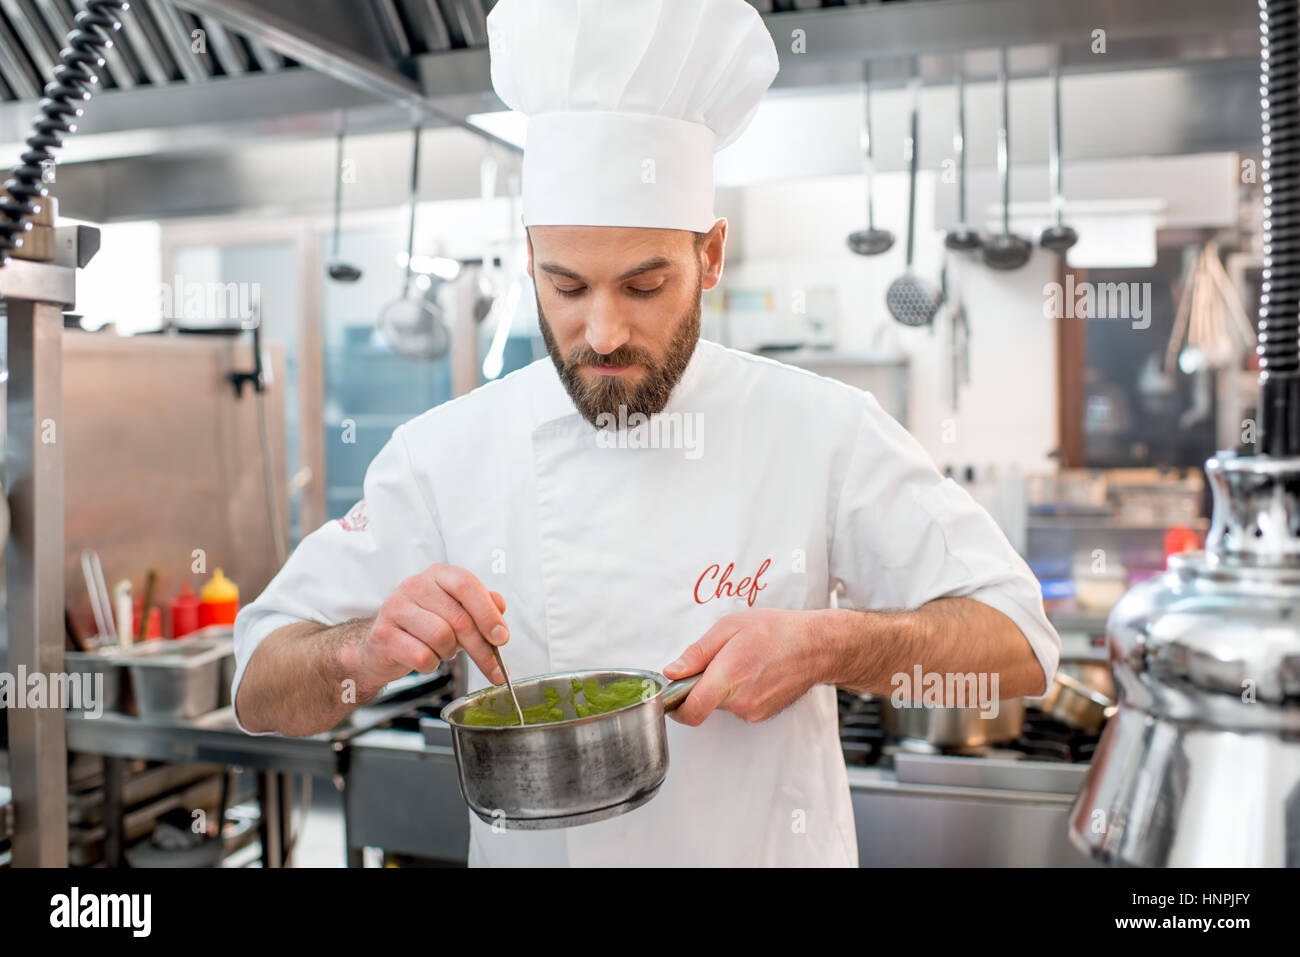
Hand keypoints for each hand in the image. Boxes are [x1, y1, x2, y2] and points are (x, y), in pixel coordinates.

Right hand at [357, 563, 509, 687]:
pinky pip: (422, 656)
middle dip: (482, 650)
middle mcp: (415, 585)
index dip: (488, 613)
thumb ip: (482, 605)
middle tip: (496, 670)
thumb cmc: (426, 626)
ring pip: (441, 637)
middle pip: (459, 619)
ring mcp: (396, 608)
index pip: (467, 584)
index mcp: (438, 574)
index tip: (502, 638)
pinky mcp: (383, 634)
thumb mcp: (458, 612)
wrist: (382, 645)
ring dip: (449, 653)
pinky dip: (431, 665)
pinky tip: (427, 659)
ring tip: (444, 651)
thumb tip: (500, 607)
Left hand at [661, 609, 831, 725]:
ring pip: (720, 704)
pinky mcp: (762, 715)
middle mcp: (741, 701)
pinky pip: (737, 707)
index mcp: (729, 676)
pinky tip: (754, 673)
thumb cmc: (777, 631)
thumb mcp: (730, 627)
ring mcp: (753, 712)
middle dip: (701, 685)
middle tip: (718, 660)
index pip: (691, 711)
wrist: (817, 647)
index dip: (674, 707)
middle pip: (703, 704)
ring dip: (721, 688)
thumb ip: (697, 652)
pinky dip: (738, 693)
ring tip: (741, 662)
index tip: (672, 694)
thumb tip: (673, 671)